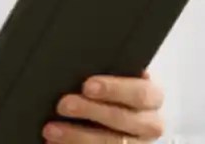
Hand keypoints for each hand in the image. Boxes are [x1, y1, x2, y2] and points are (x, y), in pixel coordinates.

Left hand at [43, 72, 164, 142]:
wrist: (106, 120)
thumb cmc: (107, 95)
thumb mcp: (111, 81)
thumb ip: (105, 75)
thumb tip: (79, 68)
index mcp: (152, 97)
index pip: (140, 93)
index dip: (114, 89)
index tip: (87, 85)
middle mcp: (149, 124)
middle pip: (123, 118)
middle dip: (90, 111)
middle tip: (63, 104)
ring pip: (111, 143)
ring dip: (77, 136)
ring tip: (52, 129)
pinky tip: (56, 143)